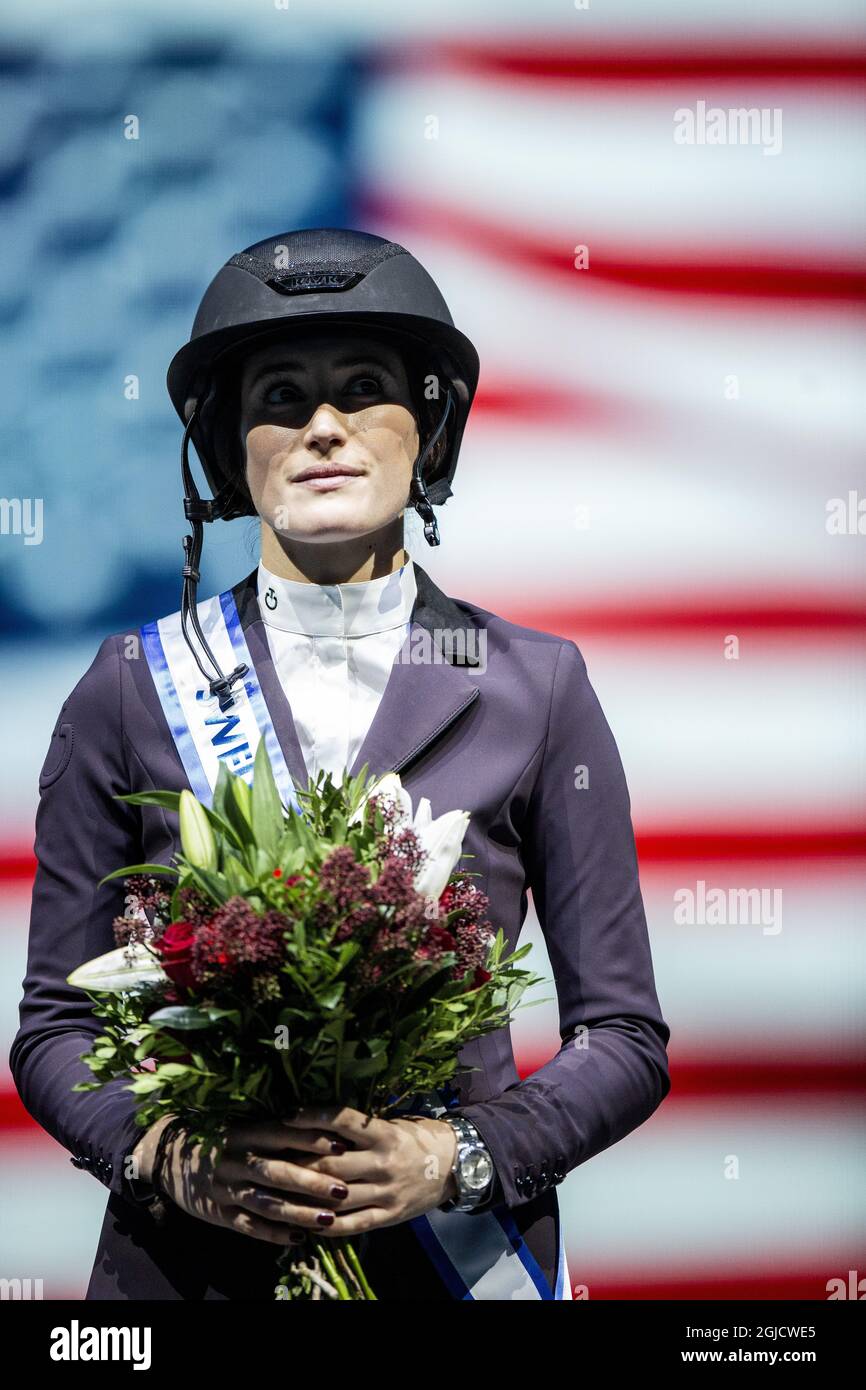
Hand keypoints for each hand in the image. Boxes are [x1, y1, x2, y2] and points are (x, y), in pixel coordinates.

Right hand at [128, 1113, 362, 1246]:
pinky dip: (274, 1234)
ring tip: (329, 1218)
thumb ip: (272, 1131)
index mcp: (242, 1133)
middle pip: (277, 1171)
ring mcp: (225, 1189)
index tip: (342, 1146)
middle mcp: (234, 1160)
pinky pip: (249, 1226)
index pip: (282, 1135)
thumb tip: (321, 1128)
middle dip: (311, 1181)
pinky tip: (298, 1238)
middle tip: (343, 1188)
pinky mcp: (218, 1214)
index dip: (311, 1140)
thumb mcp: (239, 1126)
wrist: (166, 1157)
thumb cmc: (216, 1137)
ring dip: (299, 1212)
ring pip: (266, 1203)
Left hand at [277, 1104, 459, 1238]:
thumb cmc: (416, 1138)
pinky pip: (353, 1224)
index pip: (344, 1121)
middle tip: (270, 1157)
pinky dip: (326, 1225)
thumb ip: (360, 1128)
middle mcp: (384, 1162)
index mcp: (385, 1134)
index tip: (287, 1115)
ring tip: (278, 1192)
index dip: (313, 1117)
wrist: (455, 1165)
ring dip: (305, 1197)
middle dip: (298, 1161)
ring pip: (337, 1197)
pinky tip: (305, 1222)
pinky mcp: (388, 1217)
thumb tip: (315, 1121)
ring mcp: (386, 1192)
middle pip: (332, 1163)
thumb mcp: (392, 1124)